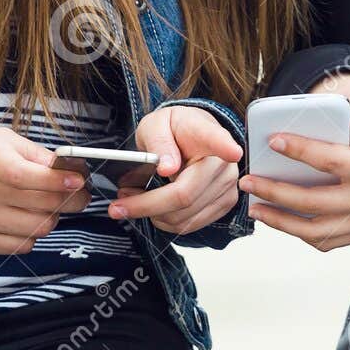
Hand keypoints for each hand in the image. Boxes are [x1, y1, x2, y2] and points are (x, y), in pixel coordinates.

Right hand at [0, 128, 89, 253]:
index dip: (61, 180)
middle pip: (44, 205)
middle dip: (70, 201)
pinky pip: (21, 246)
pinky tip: (24, 221)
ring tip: (46, 208)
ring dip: (52, 219)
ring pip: (38, 228)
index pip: (32, 175)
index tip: (79, 180)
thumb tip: (67, 166)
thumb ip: (32, 152)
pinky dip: (32, 235)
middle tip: (77, 196)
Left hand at [108, 106, 243, 234]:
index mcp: (208, 135)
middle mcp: (224, 163)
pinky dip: (164, 221)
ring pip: (183, 217)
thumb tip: (167, 168)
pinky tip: (152, 206)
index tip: (232, 151)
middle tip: (117, 204)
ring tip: (132, 200)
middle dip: (145, 206)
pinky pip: (188, 225)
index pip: (219, 141)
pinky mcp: (223, 205)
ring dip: (151, 215)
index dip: (225, 147)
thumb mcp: (155, 124)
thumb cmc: (175, 129)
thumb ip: (158, 141)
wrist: (192, 136)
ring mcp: (227, 187)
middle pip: (184, 196)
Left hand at [238, 104, 349, 250]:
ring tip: (255, 207)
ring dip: (281, 222)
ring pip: (315, 231)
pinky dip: (301, 234)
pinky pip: (328, 242)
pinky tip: (283, 221)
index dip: (300, 150)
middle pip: (312, 202)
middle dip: (274, 192)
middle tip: (247, 181)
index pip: (330, 161)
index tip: (273, 141)